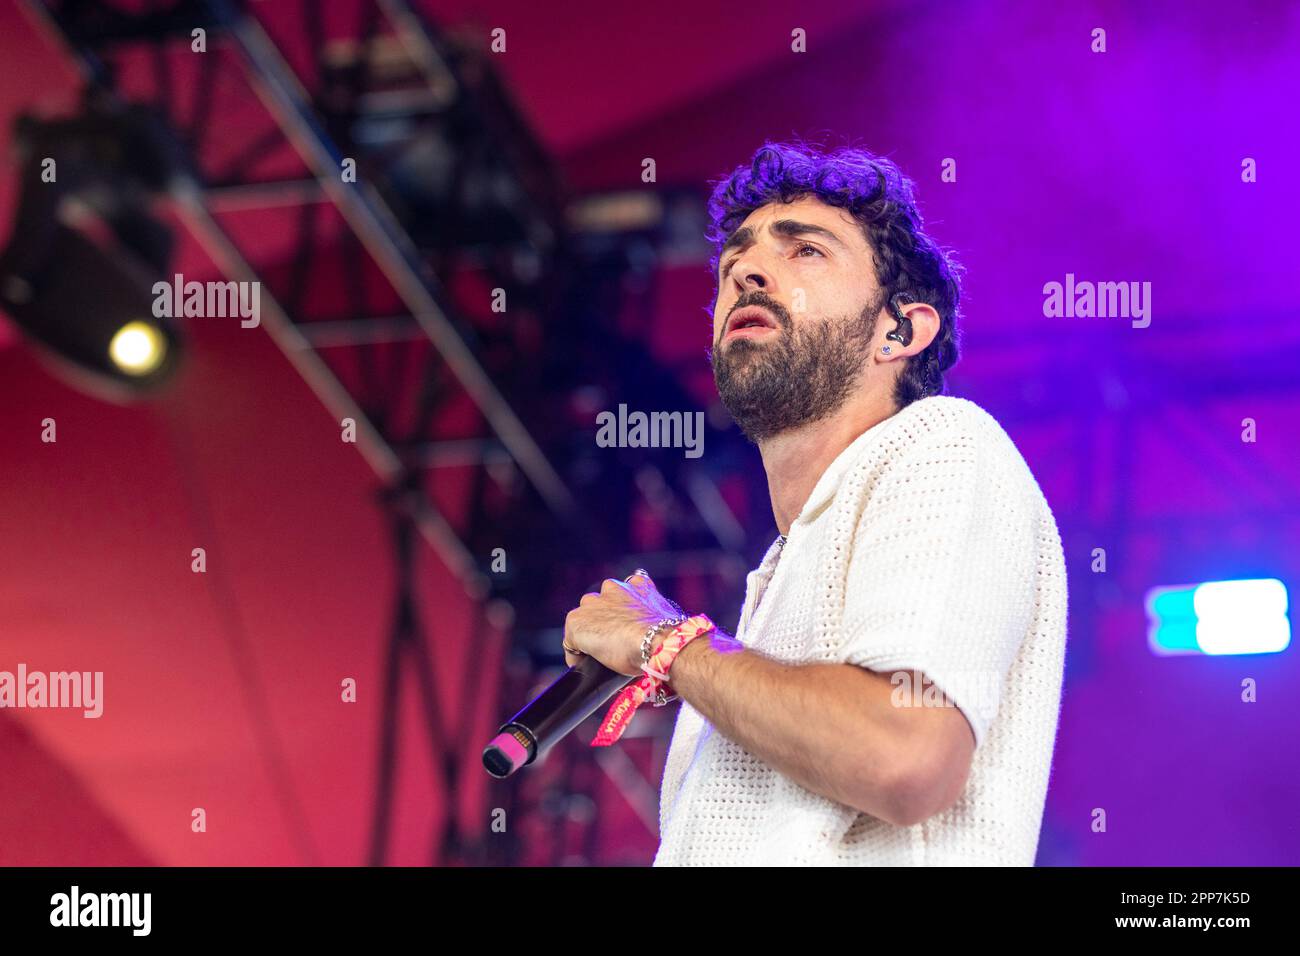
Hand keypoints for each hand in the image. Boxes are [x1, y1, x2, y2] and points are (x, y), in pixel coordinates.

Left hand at [562, 572, 682, 676]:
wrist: (658, 642)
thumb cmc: (667, 638)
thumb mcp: (666, 620)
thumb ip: (655, 620)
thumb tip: (656, 638)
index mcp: (638, 585)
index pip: (625, 589)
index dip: (622, 608)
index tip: (626, 624)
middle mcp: (613, 588)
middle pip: (599, 603)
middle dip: (603, 620)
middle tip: (612, 644)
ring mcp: (592, 604)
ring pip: (584, 620)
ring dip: (589, 634)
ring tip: (598, 656)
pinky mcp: (577, 621)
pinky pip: (571, 643)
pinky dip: (576, 656)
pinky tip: (587, 667)